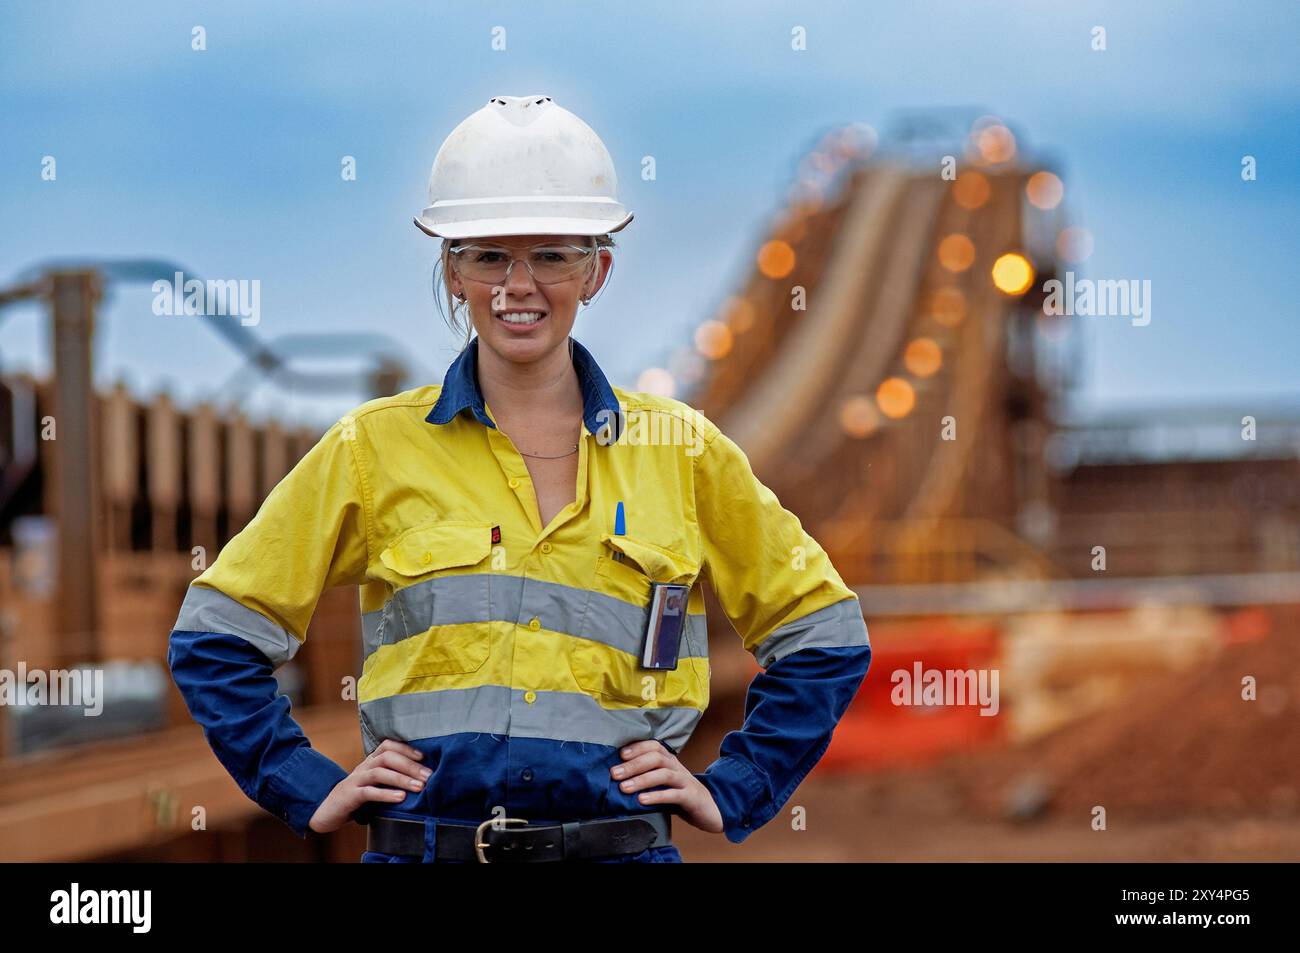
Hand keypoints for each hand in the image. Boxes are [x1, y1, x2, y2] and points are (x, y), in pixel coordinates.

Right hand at [309, 739, 429, 833]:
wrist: (326, 811)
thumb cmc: (356, 798)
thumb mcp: (373, 784)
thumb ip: (390, 778)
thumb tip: (420, 779)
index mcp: (369, 762)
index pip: (387, 746)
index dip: (405, 748)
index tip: (423, 757)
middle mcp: (363, 767)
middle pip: (387, 757)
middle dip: (409, 765)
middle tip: (428, 776)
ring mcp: (355, 780)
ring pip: (379, 773)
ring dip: (401, 779)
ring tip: (419, 787)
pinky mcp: (349, 796)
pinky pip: (368, 792)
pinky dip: (385, 794)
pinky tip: (400, 798)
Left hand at [611, 740, 723, 834]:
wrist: (710, 810)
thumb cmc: (680, 795)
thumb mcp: (664, 782)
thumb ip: (647, 776)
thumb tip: (619, 777)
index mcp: (670, 761)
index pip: (654, 746)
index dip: (638, 747)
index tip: (620, 755)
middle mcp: (677, 767)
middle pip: (656, 758)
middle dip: (634, 765)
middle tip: (615, 774)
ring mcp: (685, 781)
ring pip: (664, 774)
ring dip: (642, 780)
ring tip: (624, 787)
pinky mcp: (691, 797)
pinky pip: (674, 794)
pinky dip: (657, 796)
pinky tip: (642, 800)